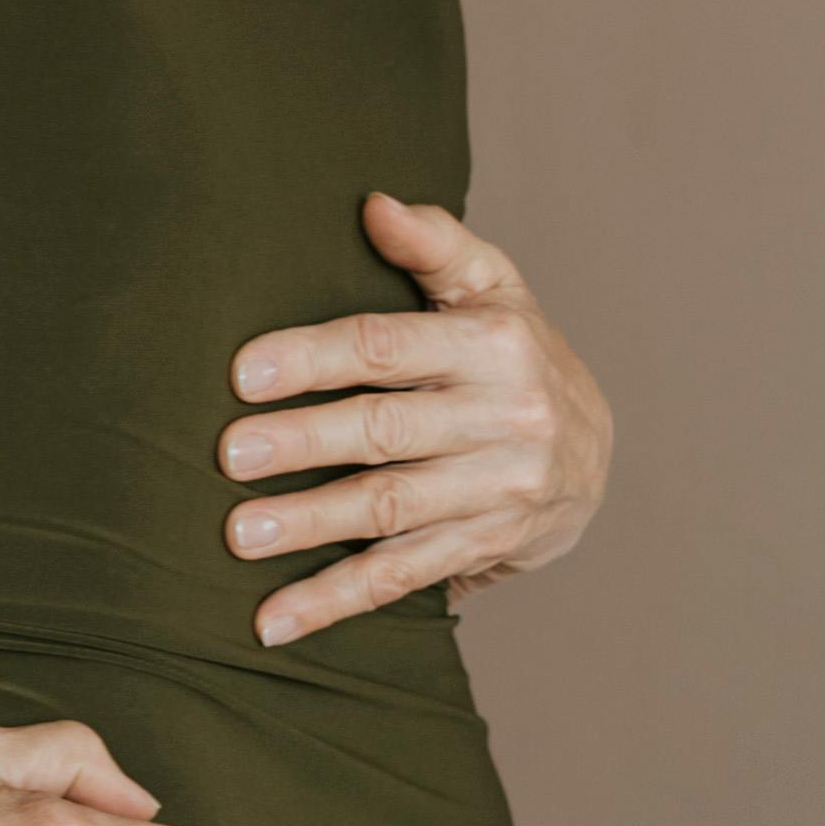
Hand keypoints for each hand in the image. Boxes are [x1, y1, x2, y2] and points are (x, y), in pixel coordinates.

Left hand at [223, 197, 611, 647]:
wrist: (595, 453)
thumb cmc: (515, 353)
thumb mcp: (493, 288)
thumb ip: (435, 244)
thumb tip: (372, 204)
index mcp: (496, 344)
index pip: (390, 346)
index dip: (315, 358)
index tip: (243, 373)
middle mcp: (506, 419)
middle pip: (387, 431)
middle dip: (306, 443)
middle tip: (230, 454)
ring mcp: (499, 491)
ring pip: (391, 510)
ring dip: (311, 526)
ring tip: (238, 536)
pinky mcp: (486, 548)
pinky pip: (401, 577)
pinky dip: (334, 601)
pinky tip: (273, 621)